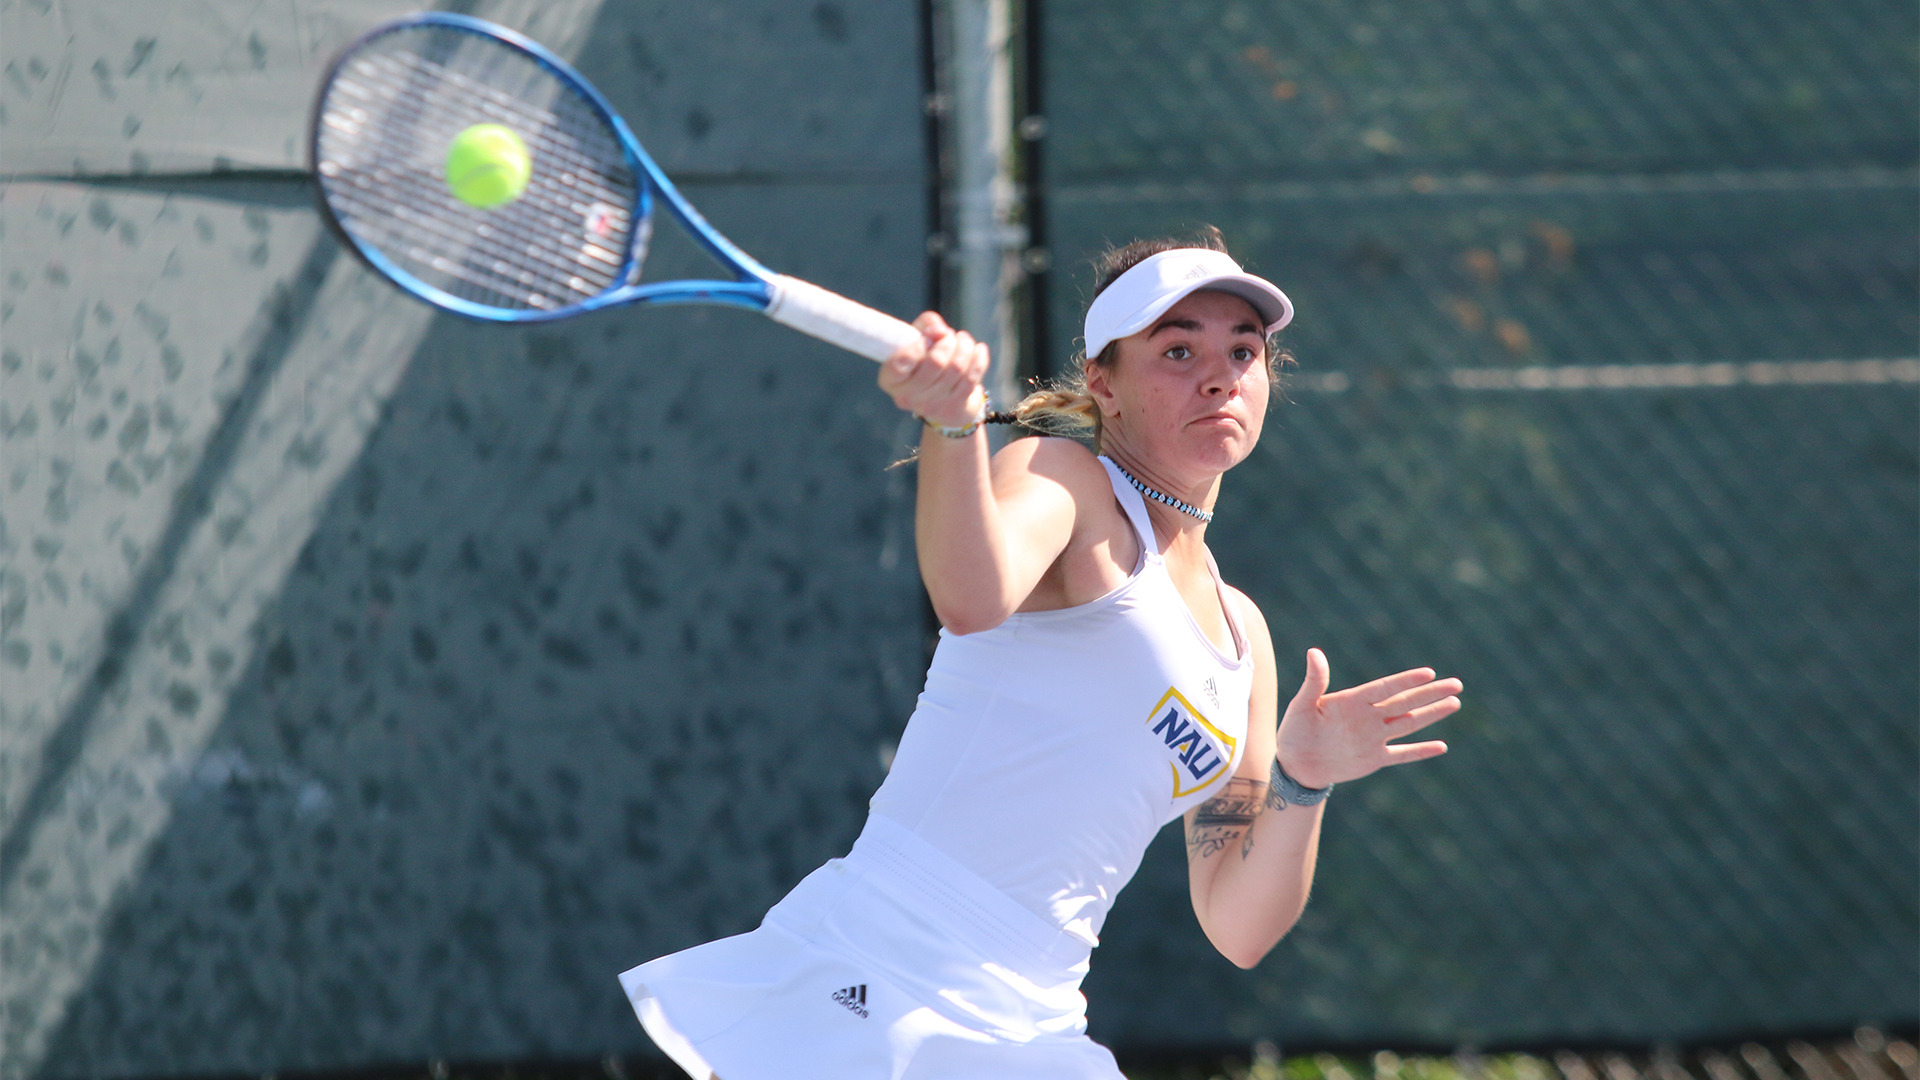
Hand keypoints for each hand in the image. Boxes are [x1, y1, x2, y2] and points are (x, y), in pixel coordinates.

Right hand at [877, 311, 988, 427]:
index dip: (920, 344)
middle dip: (949, 342)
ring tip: (963, 341)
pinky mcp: (953, 410)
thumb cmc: (927, 359)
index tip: (930, 335)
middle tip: (951, 336)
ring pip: (956, 368)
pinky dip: (979, 359)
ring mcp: (930, 406)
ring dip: (965, 347)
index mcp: (891, 379)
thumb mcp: (919, 337)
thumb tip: (940, 331)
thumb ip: (927, 326)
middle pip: (936, 362)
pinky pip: (971, 379)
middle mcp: (907, 397)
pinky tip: (978, 350)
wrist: (944, 395)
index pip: (901, 362)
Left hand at [1274, 648, 1458, 789]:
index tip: (1429, 673)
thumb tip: (1314, 652)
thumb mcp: (1302, 705)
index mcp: (1353, 701)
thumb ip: (1314, 681)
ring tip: (1454, 702)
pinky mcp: (1374, 759)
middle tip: (1456, 684)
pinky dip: (1420, 751)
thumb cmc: (1295, 731)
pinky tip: (1441, 746)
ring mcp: (1374, 738)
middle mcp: (1369, 717)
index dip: (1406, 680)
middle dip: (1431, 694)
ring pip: (1409, 724)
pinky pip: (1401, 754)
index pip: (1385, 688)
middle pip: (1405, 703)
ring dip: (1431, 715)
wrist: (1296, 764)